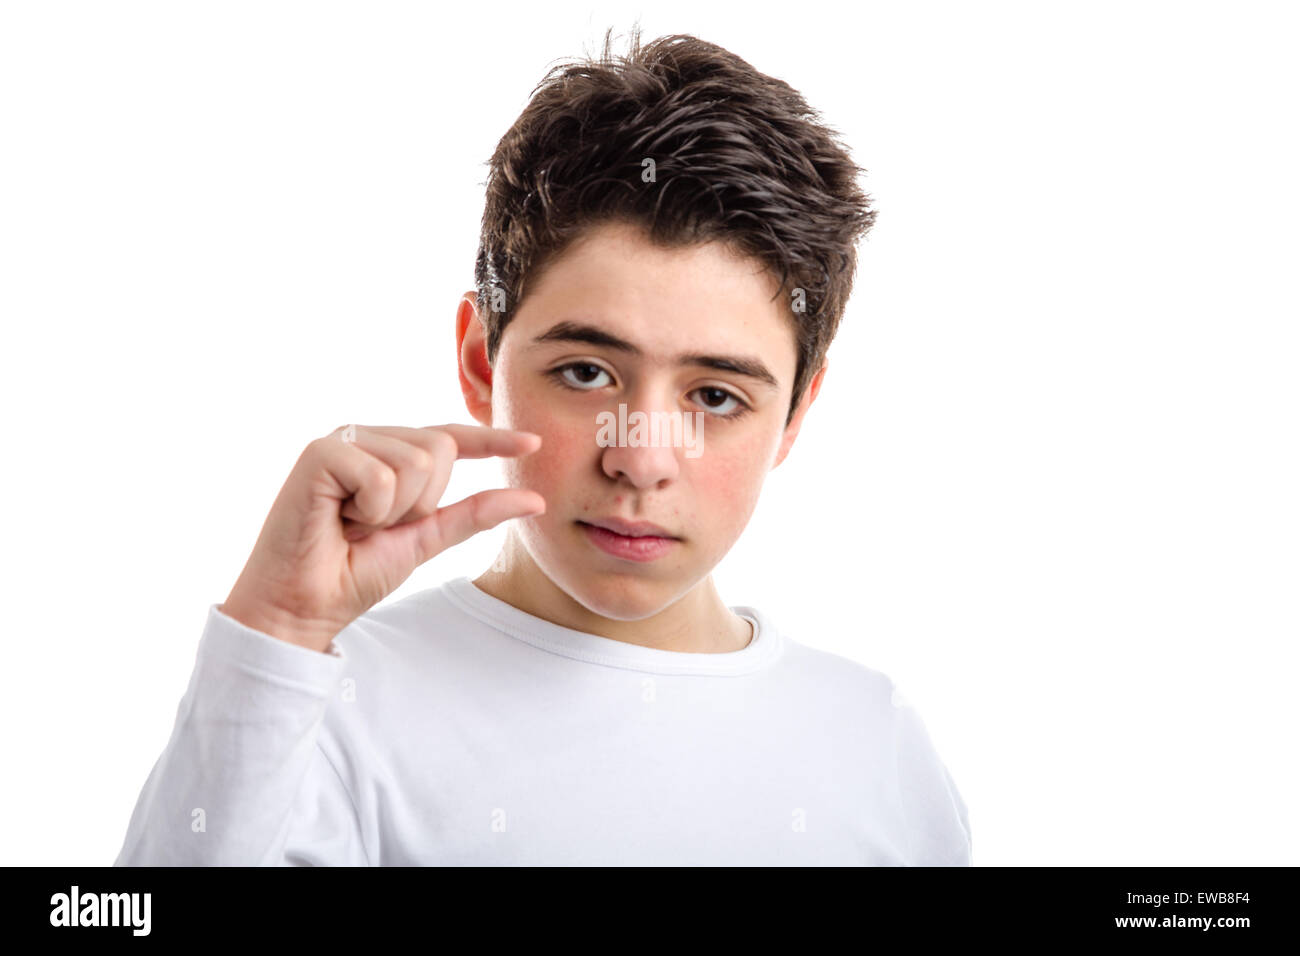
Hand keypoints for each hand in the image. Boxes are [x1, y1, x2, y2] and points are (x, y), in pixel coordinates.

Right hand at [219, 424, 543, 652]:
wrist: (303, 605)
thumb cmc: (354, 573)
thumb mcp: (426, 539)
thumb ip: (475, 514)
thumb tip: (534, 499)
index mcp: (390, 454)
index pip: (450, 437)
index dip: (492, 440)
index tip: (534, 443)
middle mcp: (367, 439)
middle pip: (440, 448)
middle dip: (421, 502)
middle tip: (375, 527)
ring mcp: (343, 441)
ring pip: (417, 461)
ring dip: (394, 511)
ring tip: (353, 525)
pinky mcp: (320, 452)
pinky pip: (382, 476)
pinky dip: (371, 510)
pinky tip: (338, 519)